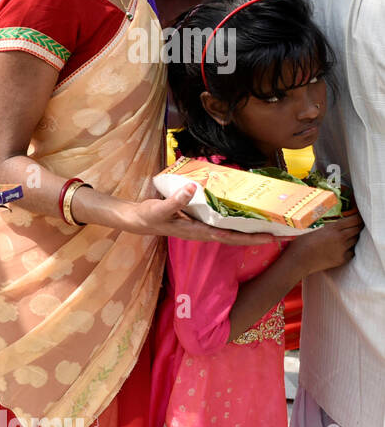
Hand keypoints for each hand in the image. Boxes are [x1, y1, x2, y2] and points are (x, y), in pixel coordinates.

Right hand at [122, 185, 274, 245]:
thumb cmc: (150, 216)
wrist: (140, 220)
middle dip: (261, 236)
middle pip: (239, 237)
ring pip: (235, 231)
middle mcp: (207, 231)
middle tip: (286, 234)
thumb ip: (175, 200)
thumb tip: (192, 188)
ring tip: (275, 225)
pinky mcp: (204, 220)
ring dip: (254, 229)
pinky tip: (250, 214)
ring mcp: (206, 227)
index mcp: (199, 231)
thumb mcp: (160, 209)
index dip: (251, 238)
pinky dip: (240, 220)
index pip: (230, 237)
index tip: (271, 237)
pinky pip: (227, 222)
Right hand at [292, 211, 362, 274]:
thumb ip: (328, 227)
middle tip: (356, 225)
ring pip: (356, 240)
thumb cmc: (301, 243)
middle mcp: (341, 238)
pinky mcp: (342, 259)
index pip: (354, 220)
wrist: (298, 261)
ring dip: (353, 237)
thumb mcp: (313, 230)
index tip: (358, 217)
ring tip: (348, 236)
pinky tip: (342, 248)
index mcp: (333, 228)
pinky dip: (349, 249)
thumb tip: (336, 224)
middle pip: (357, 229)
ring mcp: (342, 249)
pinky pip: (351, 252)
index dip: (358, 218)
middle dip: (358, 226)